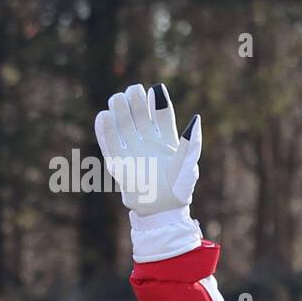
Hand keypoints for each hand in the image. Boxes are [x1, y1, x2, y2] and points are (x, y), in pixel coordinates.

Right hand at [94, 82, 201, 215]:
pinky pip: (109, 142)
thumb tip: (196, 119)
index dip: (158, 101)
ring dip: (119, 110)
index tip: (155, 89)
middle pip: (140, 115)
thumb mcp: (188, 166)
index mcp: (167, 141)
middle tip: (133, 90)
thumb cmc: (179, 190)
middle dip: (135, 101)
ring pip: (123, 124)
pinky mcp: (118, 161)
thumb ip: (190, 143)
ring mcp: (132, 150)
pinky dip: (105, 129)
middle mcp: (149, 142)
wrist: (161, 211)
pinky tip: (105, 116)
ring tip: (118, 99)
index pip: (161, 115)